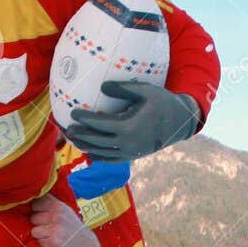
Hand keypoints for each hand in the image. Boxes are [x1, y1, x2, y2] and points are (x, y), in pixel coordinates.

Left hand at [29, 195, 101, 246]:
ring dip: (40, 234)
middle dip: (38, 223)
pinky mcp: (53, 242)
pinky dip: (44, 243)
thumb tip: (31, 198)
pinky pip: (39, 242)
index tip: (40, 213)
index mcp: (58, 206)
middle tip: (48, 226)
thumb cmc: (72, 226)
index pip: (36, 202)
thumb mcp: (65, 210)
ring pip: (34, 231)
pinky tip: (54, 241)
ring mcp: (55, 229)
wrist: (86, 244)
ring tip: (50, 234)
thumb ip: (50, 203)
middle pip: (33, 218)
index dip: (35, 209)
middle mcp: (56, 216)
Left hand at [65, 82, 199, 161]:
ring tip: (73, 138)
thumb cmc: (162, 102)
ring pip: (101, 153)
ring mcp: (129, 152)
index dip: (85, 119)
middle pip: (96, 141)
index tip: (73, 112)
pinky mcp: (133, 156)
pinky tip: (89, 151)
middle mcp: (127, 143)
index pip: (100, 125)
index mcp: (129, 127)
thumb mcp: (145, 91)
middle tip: (66, 127)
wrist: (180, 122)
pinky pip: (110, 160)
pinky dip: (98, 157)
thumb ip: (123, 89)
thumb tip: (102, 86)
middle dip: (80, 134)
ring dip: (85, 146)